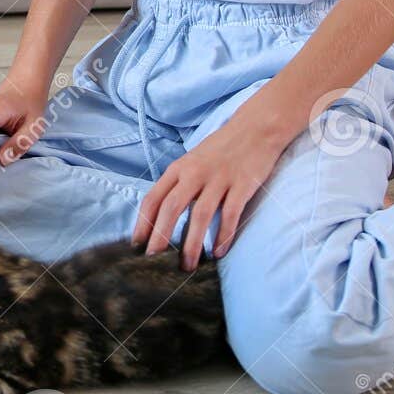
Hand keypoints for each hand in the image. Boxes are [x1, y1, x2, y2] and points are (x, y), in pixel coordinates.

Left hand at [133, 114, 288, 269]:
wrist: (256, 127)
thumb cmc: (221, 149)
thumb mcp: (192, 161)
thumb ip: (177, 184)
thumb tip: (161, 216)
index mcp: (178, 169)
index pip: (153, 198)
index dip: (142, 223)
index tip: (136, 245)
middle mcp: (195, 173)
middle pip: (171, 208)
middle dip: (160, 237)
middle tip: (153, 262)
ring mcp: (219, 178)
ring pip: (200, 215)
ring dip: (192, 243)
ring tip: (187, 266)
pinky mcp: (242, 185)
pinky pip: (230, 214)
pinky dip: (223, 235)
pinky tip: (218, 252)